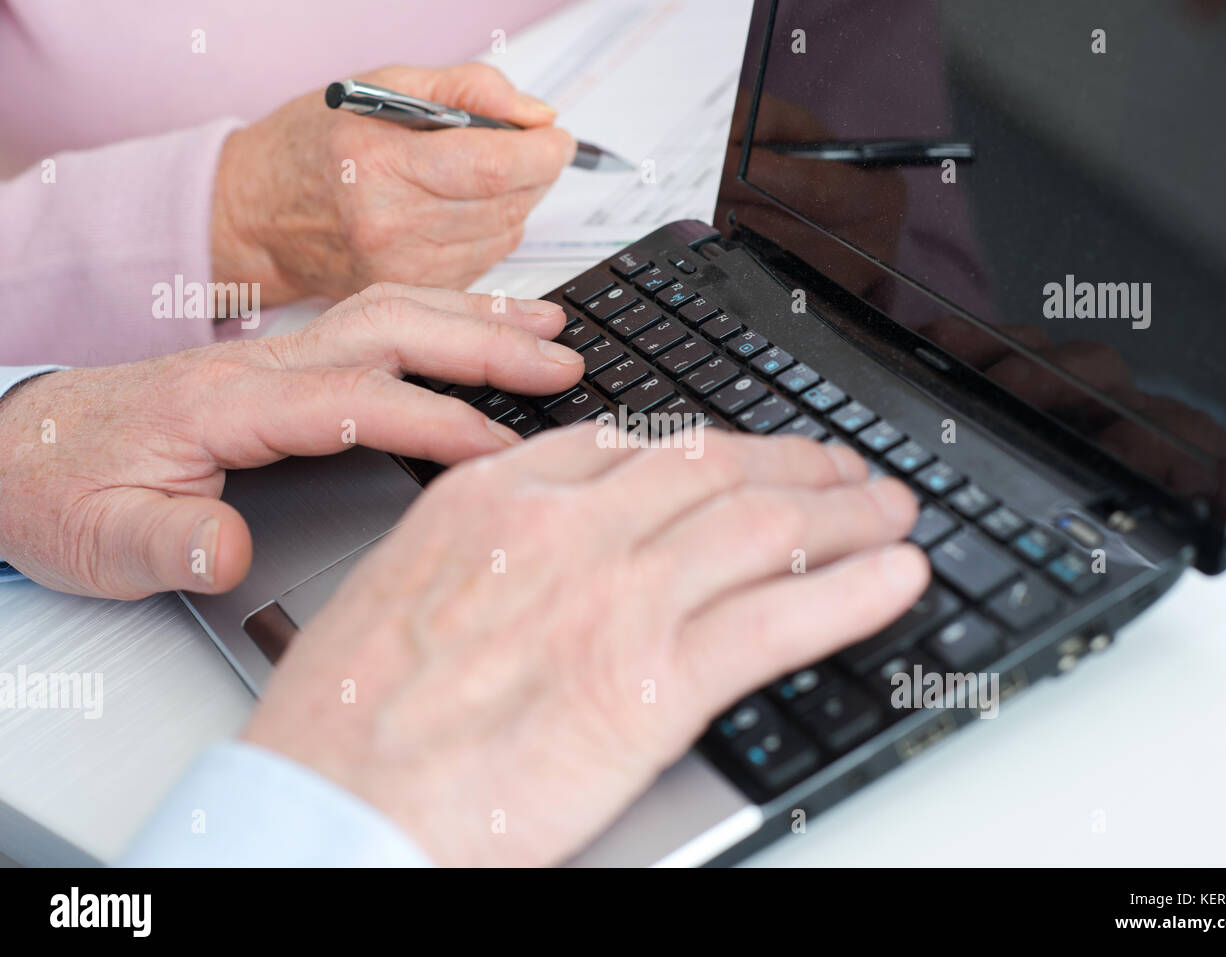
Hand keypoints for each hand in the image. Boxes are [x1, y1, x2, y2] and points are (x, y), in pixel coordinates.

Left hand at [0, 284, 582, 597]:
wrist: (13, 452)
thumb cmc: (57, 490)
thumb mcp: (94, 539)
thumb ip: (161, 543)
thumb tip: (226, 551)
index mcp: (225, 404)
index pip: (356, 401)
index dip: (438, 420)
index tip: (504, 448)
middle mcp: (258, 365)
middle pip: (390, 328)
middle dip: (485, 342)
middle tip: (565, 361)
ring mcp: (272, 358)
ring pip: (387, 312)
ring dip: (472, 315)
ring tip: (549, 327)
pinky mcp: (279, 367)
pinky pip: (373, 324)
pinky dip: (439, 319)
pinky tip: (475, 333)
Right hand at [211, 64, 576, 305]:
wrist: (259, 215)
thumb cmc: (315, 145)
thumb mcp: (383, 86)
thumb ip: (469, 90)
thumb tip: (536, 116)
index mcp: (380, 165)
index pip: (490, 168)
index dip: (541, 154)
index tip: (557, 139)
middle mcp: (390, 225)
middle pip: (505, 204)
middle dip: (535, 172)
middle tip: (531, 148)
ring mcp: (402, 269)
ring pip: (504, 235)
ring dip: (515, 203)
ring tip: (481, 176)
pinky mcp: (412, 294)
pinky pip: (485, 262)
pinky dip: (489, 232)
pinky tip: (457, 212)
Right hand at [242, 425, 927, 865]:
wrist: (327, 808)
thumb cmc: (350, 718)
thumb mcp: (408, 586)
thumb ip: (494, 548)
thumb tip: (555, 546)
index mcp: (498, 497)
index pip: (637, 445)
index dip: (715, 446)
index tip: (746, 456)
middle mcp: (566, 529)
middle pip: (716, 471)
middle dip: (797, 466)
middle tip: (844, 471)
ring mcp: (615, 599)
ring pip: (761, 528)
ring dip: (843, 516)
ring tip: (888, 512)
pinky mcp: (652, 685)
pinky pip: (778, 620)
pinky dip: (852, 592)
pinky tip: (894, 580)